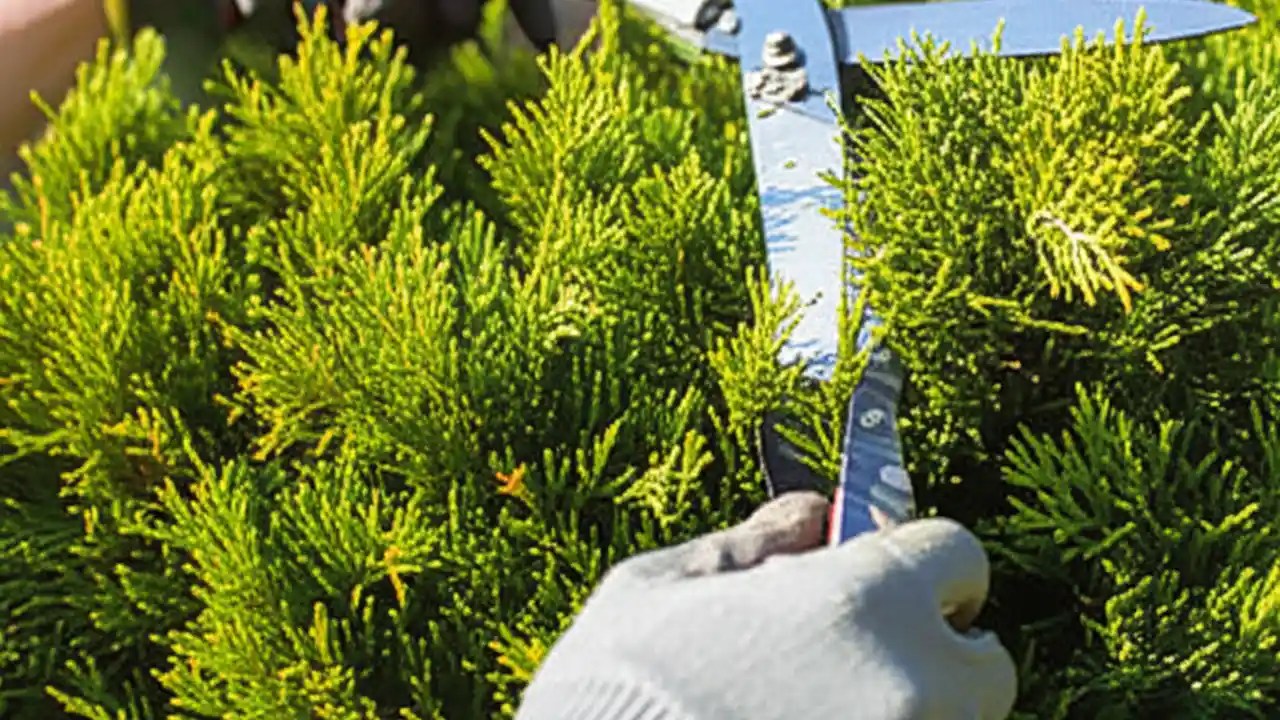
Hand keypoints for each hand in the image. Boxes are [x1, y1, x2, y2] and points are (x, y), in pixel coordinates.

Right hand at [515, 492, 1017, 719]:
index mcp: (863, 600)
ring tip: (818, 710)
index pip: (957, 554)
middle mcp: (914, 684)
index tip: (885, 580)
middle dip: (935, 654)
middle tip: (857, 664)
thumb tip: (809, 512)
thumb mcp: (658, 588)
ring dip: (912, 710)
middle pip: (982, 662)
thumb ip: (752, 542)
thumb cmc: (612, 689)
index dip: (919, 561)